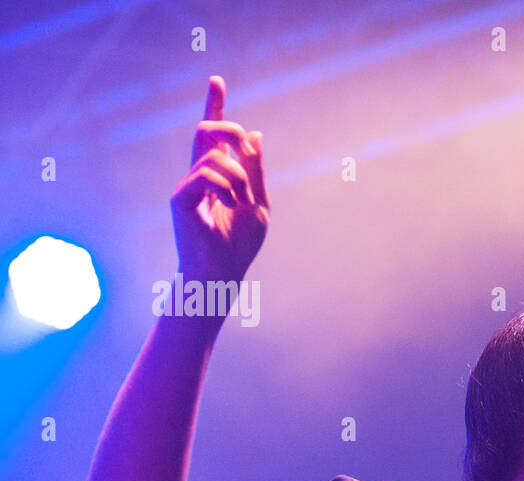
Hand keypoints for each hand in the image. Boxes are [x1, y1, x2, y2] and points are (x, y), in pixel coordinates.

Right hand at [170, 76, 268, 284]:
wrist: (222, 273)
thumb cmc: (238, 245)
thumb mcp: (258, 204)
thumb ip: (255, 171)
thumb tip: (255, 135)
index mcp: (219, 175)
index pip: (215, 135)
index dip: (215, 107)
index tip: (216, 80)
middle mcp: (199, 175)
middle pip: (208, 131)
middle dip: (229, 128)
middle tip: (244, 146)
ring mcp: (187, 185)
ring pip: (214, 155)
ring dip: (239, 177)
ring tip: (242, 203)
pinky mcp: (179, 197)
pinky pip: (205, 175)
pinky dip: (226, 188)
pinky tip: (229, 206)